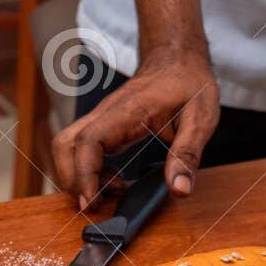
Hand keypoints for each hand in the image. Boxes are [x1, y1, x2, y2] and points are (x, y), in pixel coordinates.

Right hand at [51, 47, 219, 209]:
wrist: (179, 60)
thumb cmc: (189, 84)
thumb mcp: (200, 119)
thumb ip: (188, 154)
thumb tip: (179, 189)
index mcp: (127, 112)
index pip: (88, 142)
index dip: (84, 175)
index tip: (91, 202)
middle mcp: (106, 114)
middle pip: (64, 145)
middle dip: (71, 180)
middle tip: (98, 204)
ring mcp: (101, 119)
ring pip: (66, 147)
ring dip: (76, 176)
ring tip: (110, 192)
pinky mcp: (103, 126)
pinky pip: (79, 149)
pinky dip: (86, 170)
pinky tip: (114, 180)